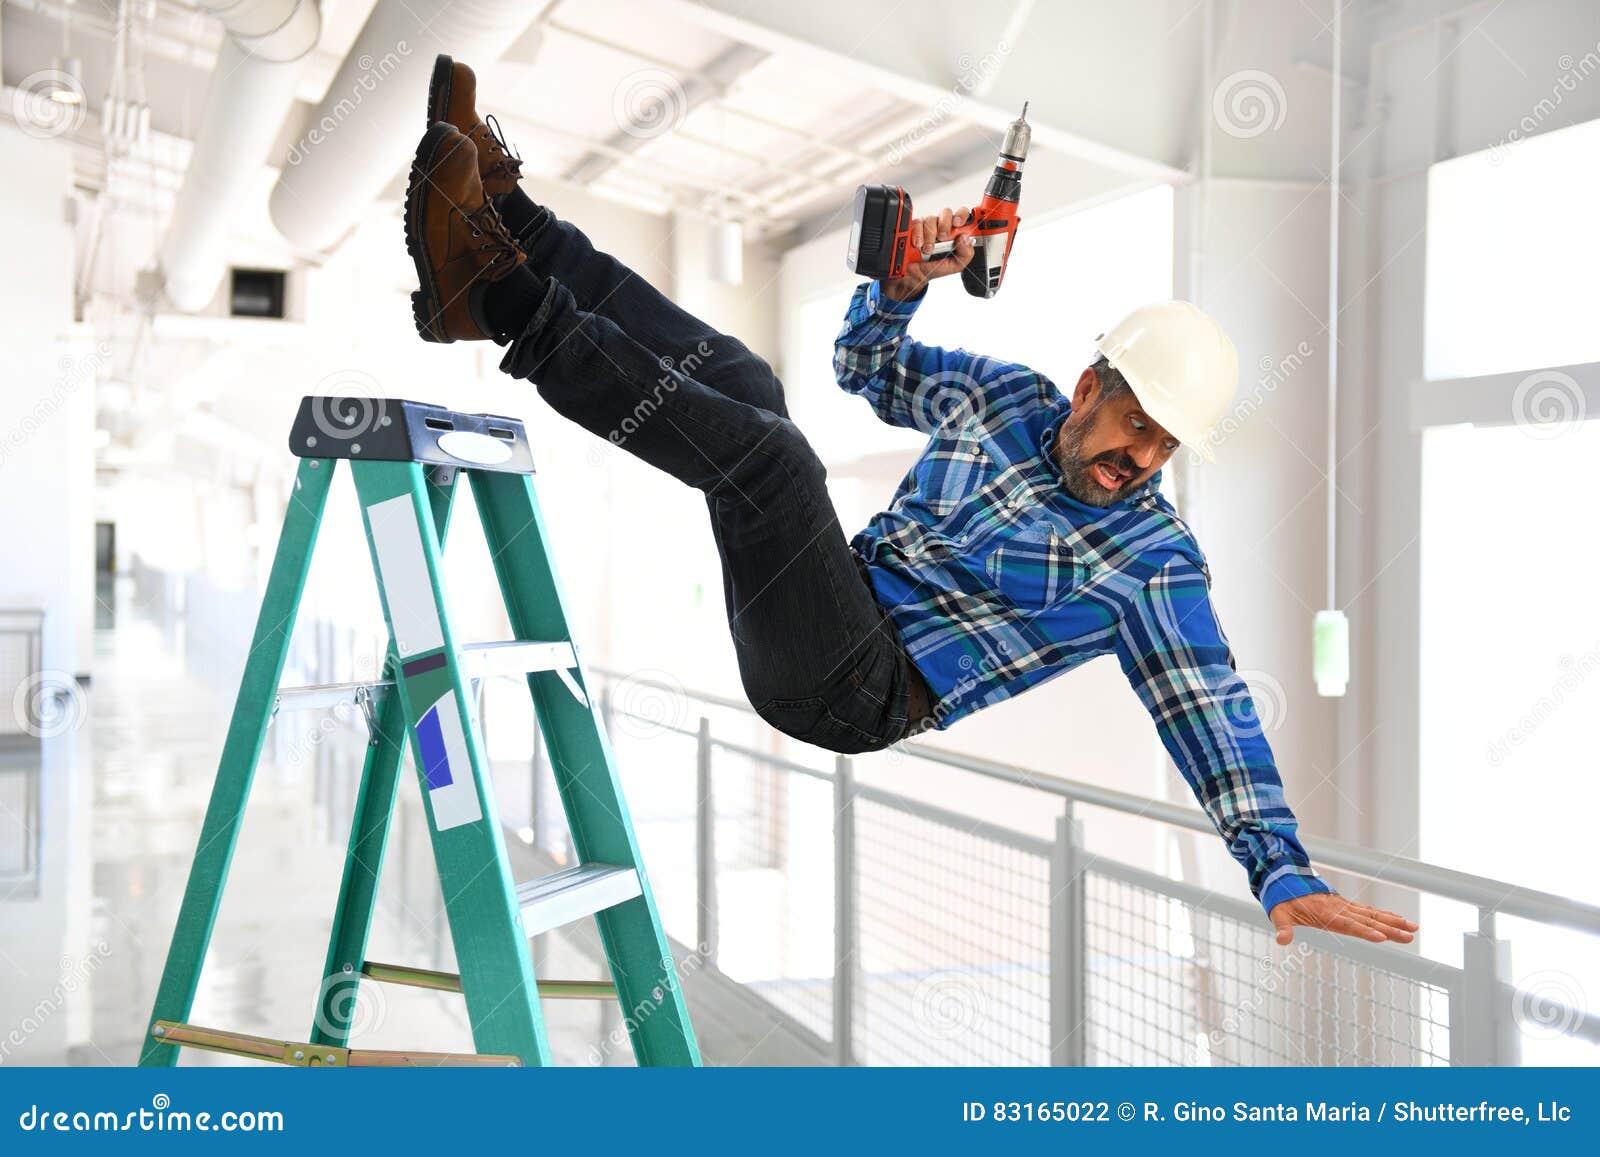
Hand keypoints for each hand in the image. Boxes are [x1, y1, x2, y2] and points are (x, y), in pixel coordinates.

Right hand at [881, 206, 975, 300]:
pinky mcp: (913, 227)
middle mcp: (940, 226)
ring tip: (928, 249)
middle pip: (946, 212)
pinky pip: (917, 223)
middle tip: (942, 237)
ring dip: (930, 235)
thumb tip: (965, 239)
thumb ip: (966, 254)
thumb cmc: (935, 267)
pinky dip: (918, 234)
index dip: (961, 215)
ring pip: (931, 219)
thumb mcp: (955, 265)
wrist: (914, 275)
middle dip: (945, 224)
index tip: (958, 223)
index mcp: (954, 232)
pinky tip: (918, 244)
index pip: (961, 215)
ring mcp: (927, 226)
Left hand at [1268, 893, 1417, 945]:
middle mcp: (1340, 910)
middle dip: (1390, 929)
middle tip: (1410, 936)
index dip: (1364, 931)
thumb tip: (1281, 941)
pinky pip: (1369, 911)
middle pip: (1368, 921)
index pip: (1349, 925)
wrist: (1286, 881)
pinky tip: (1400, 920)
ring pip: (1374, 915)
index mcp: (1326, 914)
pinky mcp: (1347, 906)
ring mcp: (1345, 907)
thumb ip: (1282, 928)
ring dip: (1394, 923)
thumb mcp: (1279, 914)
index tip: (1382, 938)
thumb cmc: (1284, 901)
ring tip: (1414, 929)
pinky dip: (1385, 915)